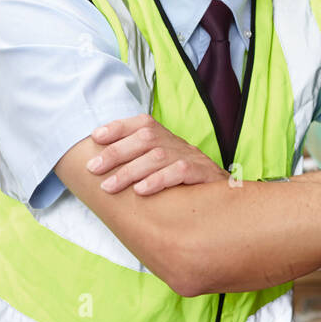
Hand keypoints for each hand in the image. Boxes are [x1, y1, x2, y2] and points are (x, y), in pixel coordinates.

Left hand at [86, 114, 228, 195]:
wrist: (227, 199)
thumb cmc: (183, 186)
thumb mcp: (160, 170)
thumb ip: (137, 165)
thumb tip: (100, 167)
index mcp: (167, 139)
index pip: (142, 122)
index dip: (118, 127)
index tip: (95, 138)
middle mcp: (179, 144)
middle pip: (146, 138)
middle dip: (116, 153)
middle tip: (94, 169)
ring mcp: (192, 157)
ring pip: (159, 155)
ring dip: (131, 170)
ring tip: (110, 187)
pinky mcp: (204, 174)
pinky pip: (181, 171)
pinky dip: (159, 179)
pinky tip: (141, 191)